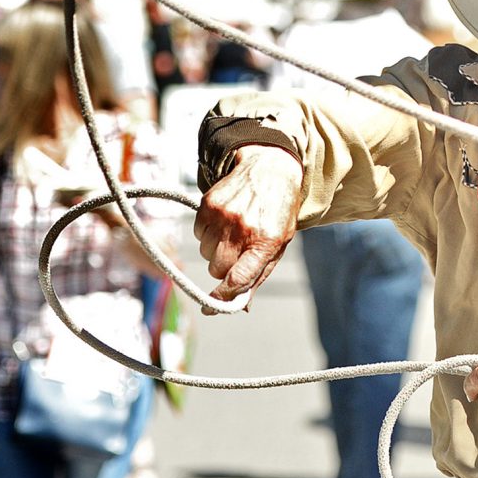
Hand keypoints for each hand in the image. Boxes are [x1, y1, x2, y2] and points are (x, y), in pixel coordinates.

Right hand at [193, 146, 302, 307]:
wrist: (269, 170)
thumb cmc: (277, 212)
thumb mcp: (279, 243)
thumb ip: (259, 274)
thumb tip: (241, 305)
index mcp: (266, 241)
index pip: (240, 277)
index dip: (223, 296)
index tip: (211, 307)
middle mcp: (243, 229)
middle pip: (217, 269)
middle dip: (225, 267)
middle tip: (238, 252)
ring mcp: (224, 215)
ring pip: (206, 253)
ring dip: (216, 249)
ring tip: (234, 231)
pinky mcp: (208, 205)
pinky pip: (198, 234)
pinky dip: (208, 233)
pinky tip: (225, 221)